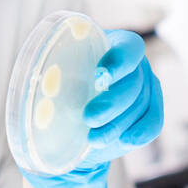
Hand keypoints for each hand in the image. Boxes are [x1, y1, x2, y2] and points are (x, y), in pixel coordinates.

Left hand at [20, 29, 164, 187]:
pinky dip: (140, 132)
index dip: (120, 60)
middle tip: (89, 117)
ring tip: (93, 138)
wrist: (73, 126)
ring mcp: (145, 88)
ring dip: (117, 123)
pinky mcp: (149, 111)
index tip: (100, 75)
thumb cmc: (58, 95)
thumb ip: (50, 74)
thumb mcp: (50, 80)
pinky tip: (126, 141)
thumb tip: (34, 84)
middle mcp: (134, 65)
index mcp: (111, 46)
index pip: (129, 47)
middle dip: (112, 101)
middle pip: (134, 81)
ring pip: (140, 105)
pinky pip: (154, 122)